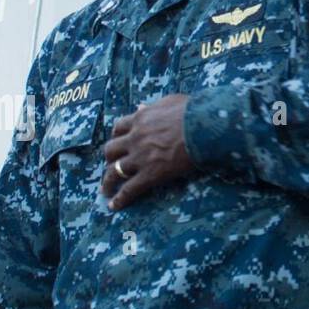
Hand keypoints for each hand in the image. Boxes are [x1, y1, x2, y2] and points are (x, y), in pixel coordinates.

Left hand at [100, 94, 193, 209]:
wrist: (203, 127)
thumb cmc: (192, 112)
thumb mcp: (169, 102)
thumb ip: (152, 108)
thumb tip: (141, 108)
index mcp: (140, 120)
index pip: (119, 128)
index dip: (117, 136)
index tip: (118, 141)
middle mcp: (135, 138)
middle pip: (111, 149)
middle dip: (110, 158)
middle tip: (112, 164)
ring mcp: (140, 157)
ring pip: (114, 171)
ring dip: (107, 181)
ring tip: (105, 190)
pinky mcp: (150, 174)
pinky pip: (129, 189)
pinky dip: (120, 198)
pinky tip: (114, 206)